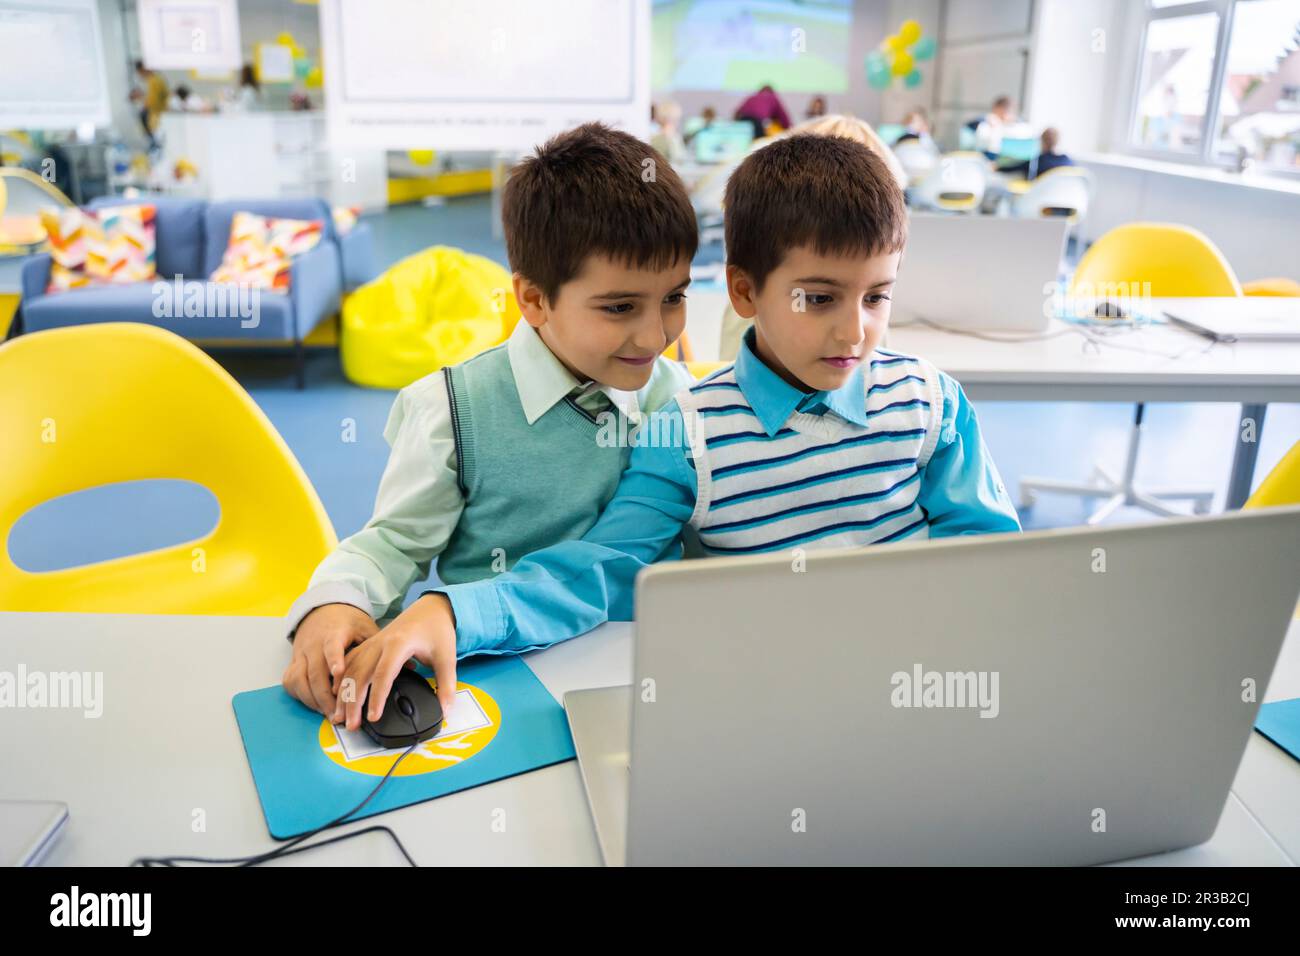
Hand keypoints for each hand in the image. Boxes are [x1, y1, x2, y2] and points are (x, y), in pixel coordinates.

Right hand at [282, 603, 377, 719]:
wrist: (322, 611)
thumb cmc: (347, 622)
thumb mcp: (365, 627)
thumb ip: (382, 647)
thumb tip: (410, 666)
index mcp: (334, 634)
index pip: (332, 646)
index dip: (335, 659)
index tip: (339, 672)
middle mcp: (314, 644)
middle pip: (315, 672)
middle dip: (326, 697)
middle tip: (339, 715)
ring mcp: (301, 654)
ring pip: (300, 680)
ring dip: (314, 700)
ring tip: (330, 714)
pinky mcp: (294, 661)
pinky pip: (291, 682)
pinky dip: (301, 696)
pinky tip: (315, 706)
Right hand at [337, 594, 458, 731]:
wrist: (431, 608)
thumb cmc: (437, 630)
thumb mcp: (448, 656)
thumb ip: (447, 684)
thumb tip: (446, 710)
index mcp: (399, 643)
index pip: (383, 674)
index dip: (377, 697)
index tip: (373, 718)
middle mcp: (381, 643)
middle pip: (360, 674)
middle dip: (353, 701)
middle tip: (351, 725)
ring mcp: (372, 643)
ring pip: (350, 669)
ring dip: (343, 694)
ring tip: (340, 717)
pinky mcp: (369, 644)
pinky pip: (350, 661)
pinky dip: (341, 678)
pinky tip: (336, 694)